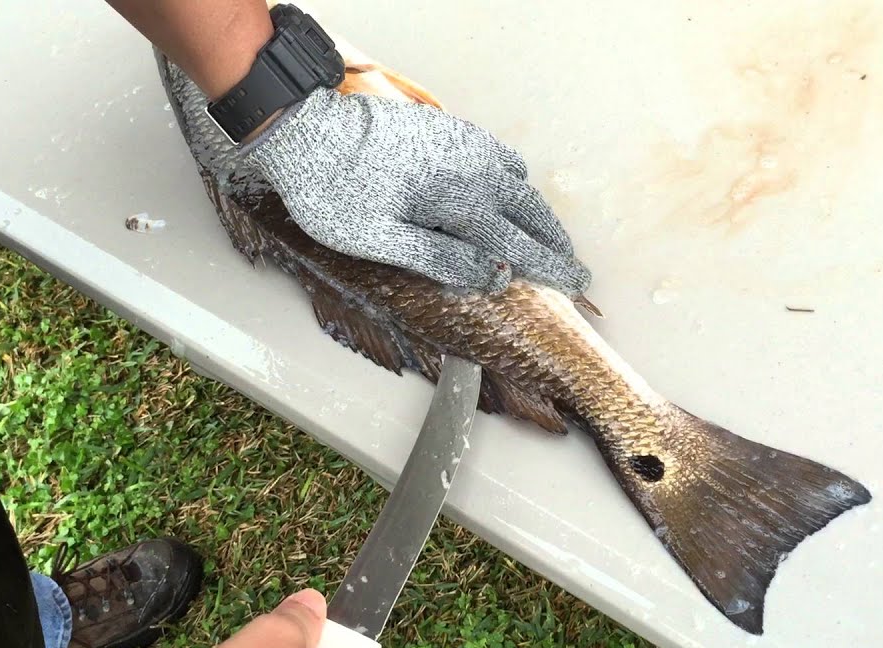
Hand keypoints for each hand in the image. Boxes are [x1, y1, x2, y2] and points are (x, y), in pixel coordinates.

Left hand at [243, 88, 590, 295]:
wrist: (307, 131)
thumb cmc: (333, 192)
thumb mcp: (381, 240)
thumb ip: (442, 259)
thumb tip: (496, 276)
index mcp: (457, 200)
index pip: (517, 243)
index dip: (549, 267)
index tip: (575, 283)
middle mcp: (471, 167)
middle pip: (529, 210)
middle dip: (554, 242)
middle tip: (573, 267)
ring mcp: (463, 143)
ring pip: (519, 182)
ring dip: (537, 213)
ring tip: (545, 239)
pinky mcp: (449, 129)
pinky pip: (499, 156)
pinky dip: (515, 183)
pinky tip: (509, 194)